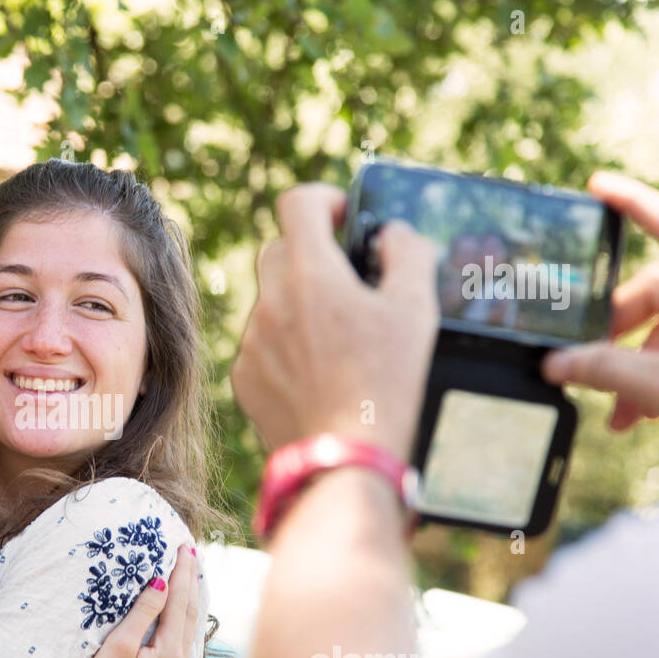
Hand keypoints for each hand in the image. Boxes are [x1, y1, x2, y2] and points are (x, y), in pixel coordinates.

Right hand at [64, 546, 200, 657]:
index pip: (179, 603)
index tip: (184, 548)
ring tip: (191, 577)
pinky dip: (183, 623)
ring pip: (189, 631)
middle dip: (191, 583)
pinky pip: (183, 645)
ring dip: (190, 602)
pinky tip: (181, 615)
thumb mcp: (119, 645)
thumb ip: (143, 613)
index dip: (182, 574)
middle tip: (191, 554)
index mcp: (169, 654)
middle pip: (190, 615)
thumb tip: (161, 582)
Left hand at [231, 184, 440, 458]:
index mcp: (309, 274)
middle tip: (346, 283)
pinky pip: (260, 345)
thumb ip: (407, 254)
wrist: (343, 457)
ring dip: (298, 306)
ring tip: (338, 342)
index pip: (296, 203)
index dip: (322, 200)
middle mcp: (270, 302)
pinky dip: (284, 347)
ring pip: (270, 302)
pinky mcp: (243, 377)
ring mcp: (251, 341)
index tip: (342, 219)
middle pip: (278, 251)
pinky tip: (317, 375)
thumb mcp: (415, 310)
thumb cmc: (384, 383)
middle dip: (310, 256)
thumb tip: (391, 235)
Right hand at [543, 172, 658, 454]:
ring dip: (632, 367)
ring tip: (616, 410)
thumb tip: (556, 364)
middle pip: (656, 291)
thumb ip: (605, 371)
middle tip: (583, 359)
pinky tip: (637, 415)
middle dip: (616, 331)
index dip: (633, 202)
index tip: (597, 186)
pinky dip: (656, 379)